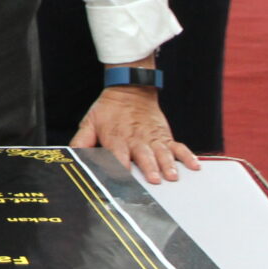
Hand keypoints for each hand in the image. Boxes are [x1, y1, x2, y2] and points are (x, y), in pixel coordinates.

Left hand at [67, 86, 200, 184]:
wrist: (130, 88)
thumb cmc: (108, 110)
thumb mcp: (90, 122)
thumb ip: (81, 141)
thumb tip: (72, 156)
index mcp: (116, 138)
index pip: (117, 155)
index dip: (120, 166)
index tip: (124, 178)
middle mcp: (136, 139)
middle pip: (143, 155)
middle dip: (148, 167)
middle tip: (154, 179)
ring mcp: (153, 138)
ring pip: (162, 152)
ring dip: (168, 164)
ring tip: (173, 175)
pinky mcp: (165, 135)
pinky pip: (178, 146)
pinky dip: (187, 155)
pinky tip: (194, 165)